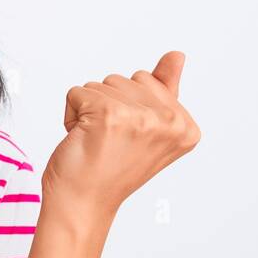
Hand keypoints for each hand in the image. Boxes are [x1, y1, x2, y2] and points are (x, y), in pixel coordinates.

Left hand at [42, 50, 201, 219]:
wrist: (82, 203)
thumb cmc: (109, 169)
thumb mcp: (144, 129)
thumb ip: (163, 90)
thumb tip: (176, 55)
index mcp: (186, 126)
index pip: (148, 80)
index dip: (127, 107)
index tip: (127, 140)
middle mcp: (171, 122)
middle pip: (125, 78)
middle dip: (108, 104)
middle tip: (109, 142)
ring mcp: (141, 117)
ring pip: (100, 84)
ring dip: (88, 111)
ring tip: (96, 142)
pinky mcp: (109, 114)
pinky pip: (78, 91)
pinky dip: (71, 114)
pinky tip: (81, 139)